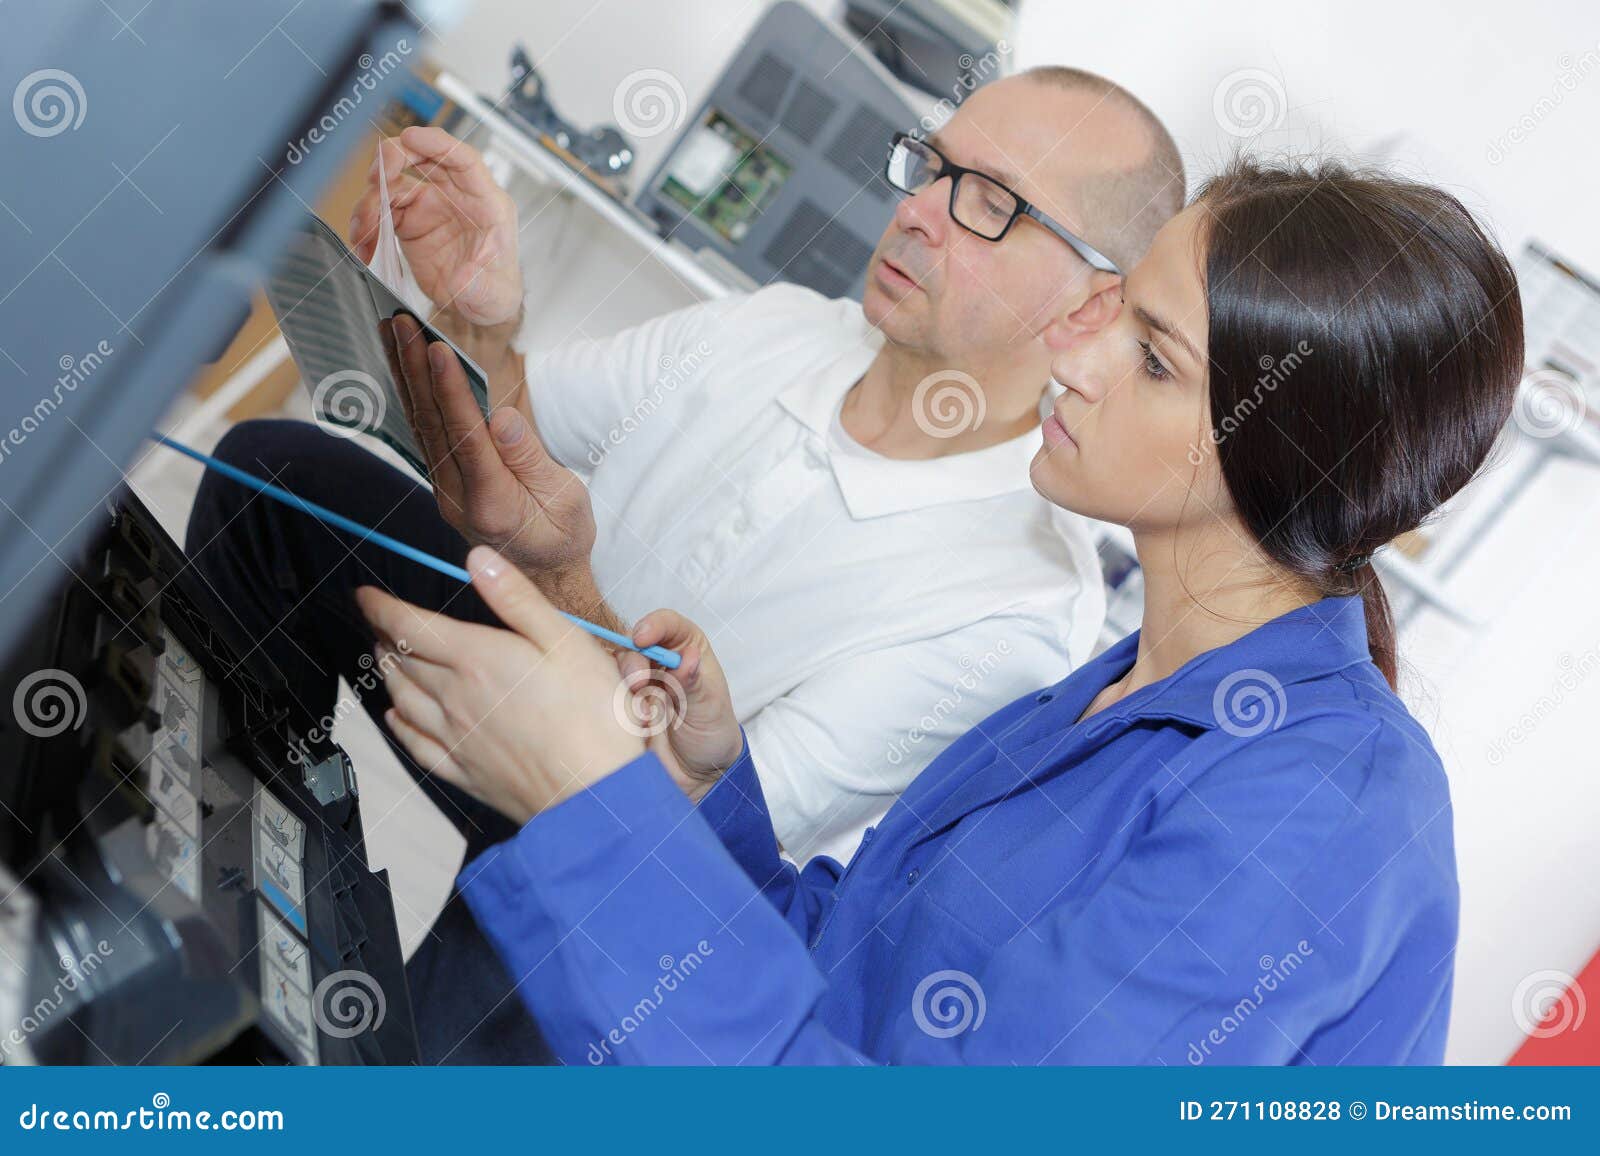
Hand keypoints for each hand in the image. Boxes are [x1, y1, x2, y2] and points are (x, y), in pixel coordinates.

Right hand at [350, 127, 521, 325]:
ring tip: (364, 233)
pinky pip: (381, 212)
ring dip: (371, 203)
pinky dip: (366, 225)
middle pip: (422, 158)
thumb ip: (478, 283)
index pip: (463, 159)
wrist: (477, 304)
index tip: (411, 136)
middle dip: (394, 160)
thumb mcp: (494, 292)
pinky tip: (364, 244)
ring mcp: (430, 206)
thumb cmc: (495, 288)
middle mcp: (455, 196)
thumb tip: (461, 278)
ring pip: (393, 185)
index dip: (437, 143)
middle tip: (375, 179)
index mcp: (485, 201)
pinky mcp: (409, 222)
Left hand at [356, 547, 645, 824]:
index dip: (381, 607)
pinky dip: (398, 725)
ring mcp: (456, 738)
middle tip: (380, 622)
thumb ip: (517, 598)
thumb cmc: (591, 718)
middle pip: (402, 660)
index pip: (410, 626)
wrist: (594, 794)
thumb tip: (478, 559)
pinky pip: (415, 744)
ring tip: (385, 658)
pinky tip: (396, 718)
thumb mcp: (566, 640)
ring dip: (388, 674)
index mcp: (477, 659)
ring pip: (402, 699)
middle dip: (384, 635)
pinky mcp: (464, 772)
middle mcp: (455, 698)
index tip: (366, 596)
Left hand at [381, 312, 594, 577]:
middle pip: (432, 426)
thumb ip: (532, 460)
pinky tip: (404, 367)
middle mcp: (458, 498)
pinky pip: (424, 434)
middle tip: (401, 325)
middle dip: (415, 371)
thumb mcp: (566, 500)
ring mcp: (444, 492)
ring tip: (392, 333)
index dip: (450, 391)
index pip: (466, 438)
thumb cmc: (562, 535)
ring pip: (421, 426)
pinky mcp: (442, 483)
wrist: (544, 576)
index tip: (438, 350)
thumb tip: (504, 417)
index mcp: (494, 503)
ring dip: (406, 377)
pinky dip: (412, 395)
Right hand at [615, 610, 742, 801]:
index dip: (654, 625)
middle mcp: (658, 661)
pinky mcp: (617, 705)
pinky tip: (620, 717)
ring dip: (618, 679)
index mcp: (686, 650)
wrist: (694, 777)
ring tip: (634, 706)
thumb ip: (696, 684)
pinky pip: (602, 691)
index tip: (643, 638)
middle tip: (638, 682)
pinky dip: (605, 697)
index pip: (668, 625)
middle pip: (633, 643)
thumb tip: (688, 658)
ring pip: (614, 666)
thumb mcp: (710, 711)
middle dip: (632, 658)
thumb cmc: (710, 736)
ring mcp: (634, 683)